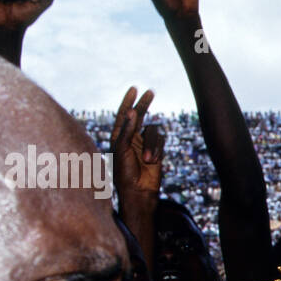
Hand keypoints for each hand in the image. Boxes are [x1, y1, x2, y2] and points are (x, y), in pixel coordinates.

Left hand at [111, 87, 164, 206]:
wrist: (139, 191)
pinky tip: (153, 161)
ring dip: (152, 145)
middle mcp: (132, 137)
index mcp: (119, 136)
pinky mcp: (156, 150)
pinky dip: (158, 150)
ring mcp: (145, 143)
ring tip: (148, 160)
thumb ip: (127, 130)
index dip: (129, 101)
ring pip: (153, 131)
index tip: (134, 89)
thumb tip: (133, 112)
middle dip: (144, 104)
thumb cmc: (125, 172)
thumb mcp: (122, 149)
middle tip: (150, 92)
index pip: (124, 114)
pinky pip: (161, 141)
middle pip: (140, 115)